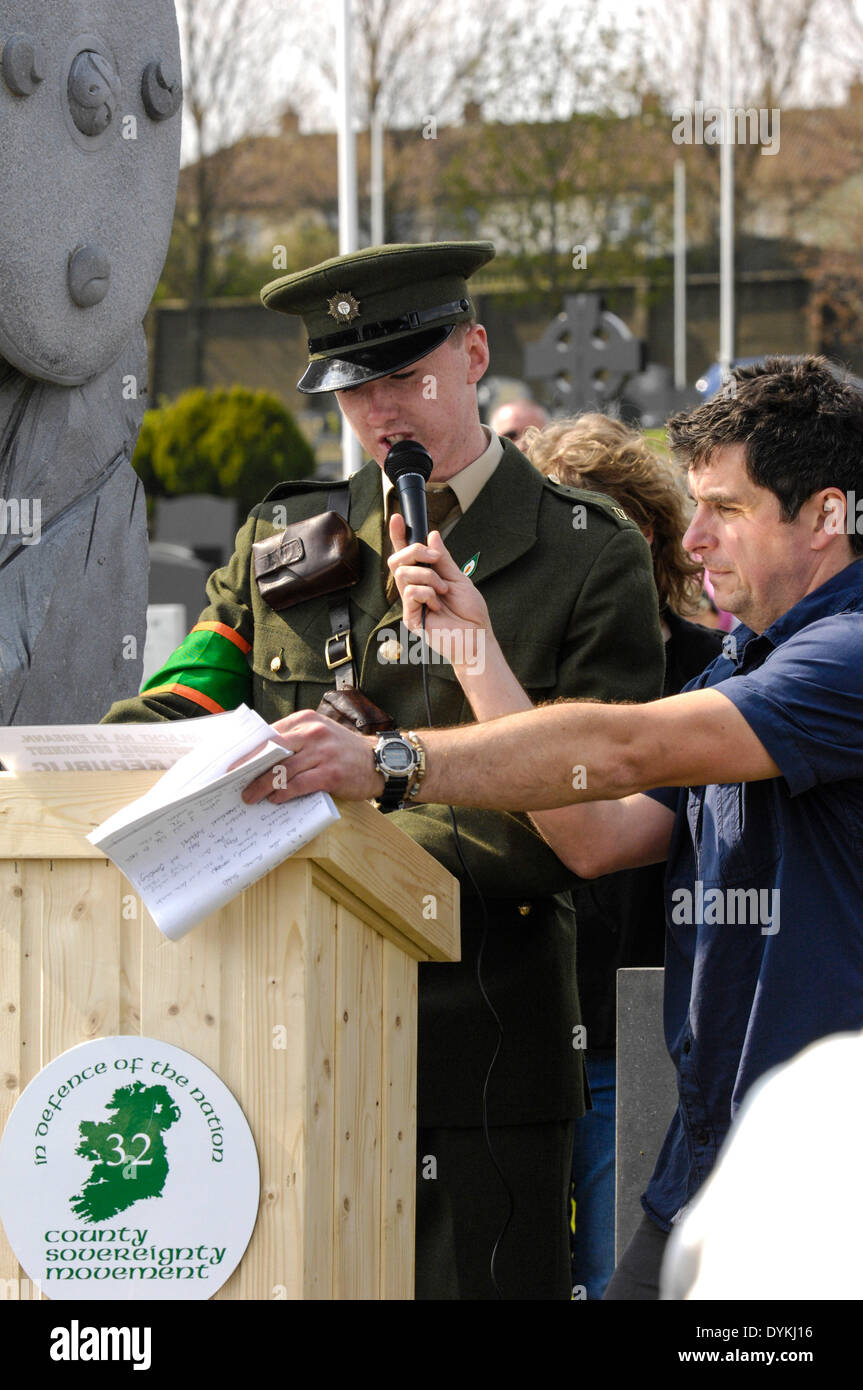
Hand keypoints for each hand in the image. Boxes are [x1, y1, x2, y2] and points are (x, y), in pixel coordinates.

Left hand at [237, 711, 383, 803]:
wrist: (379, 760)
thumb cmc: (343, 750)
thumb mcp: (319, 734)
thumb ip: (294, 740)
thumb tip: (260, 756)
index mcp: (306, 720)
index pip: (270, 734)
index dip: (250, 749)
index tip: (233, 762)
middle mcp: (313, 733)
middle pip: (272, 750)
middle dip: (250, 766)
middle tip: (233, 780)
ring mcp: (323, 753)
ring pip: (283, 770)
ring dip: (262, 785)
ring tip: (250, 796)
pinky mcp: (331, 773)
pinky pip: (300, 784)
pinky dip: (284, 793)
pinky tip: (275, 799)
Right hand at [388, 513, 490, 668]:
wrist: (477, 638)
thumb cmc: (470, 613)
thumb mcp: (459, 578)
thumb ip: (443, 559)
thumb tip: (431, 536)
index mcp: (425, 579)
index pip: (407, 555)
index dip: (399, 536)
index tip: (397, 517)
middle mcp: (414, 590)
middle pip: (397, 560)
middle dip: (414, 551)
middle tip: (435, 558)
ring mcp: (411, 604)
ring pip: (404, 574)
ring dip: (429, 576)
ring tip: (444, 590)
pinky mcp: (411, 617)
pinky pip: (412, 592)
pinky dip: (429, 593)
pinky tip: (439, 606)